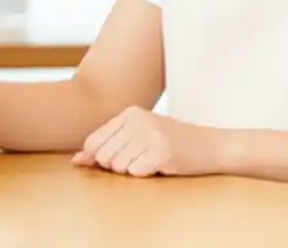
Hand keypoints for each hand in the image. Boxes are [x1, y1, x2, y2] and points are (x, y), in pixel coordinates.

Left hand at [71, 106, 221, 177]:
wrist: (211, 145)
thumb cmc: (171, 142)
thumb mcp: (138, 136)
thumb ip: (107, 145)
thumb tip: (75, 161)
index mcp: (129, 113)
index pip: (93, 141)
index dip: (96, 158)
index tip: (115, 160)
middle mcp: (138, 120)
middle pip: (104, 157)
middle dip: (118, 165)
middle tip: (139, 159)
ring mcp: (150, 135)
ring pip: (119, 167)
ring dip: (133, 170)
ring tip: (151, 160)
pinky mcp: (162, 152)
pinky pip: (137, 173)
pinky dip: (146, 174)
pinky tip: (160, 164)